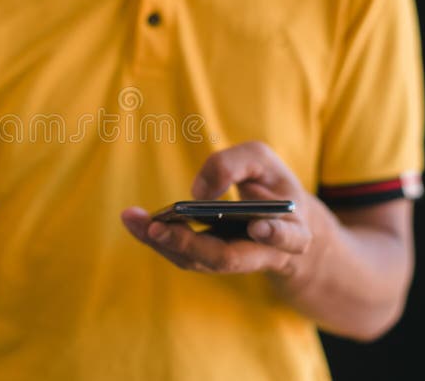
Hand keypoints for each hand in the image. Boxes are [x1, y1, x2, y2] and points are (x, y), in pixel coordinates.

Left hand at [121, 141, 327, 275]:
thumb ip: (233, 164)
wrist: (282, 223)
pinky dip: (157, 238)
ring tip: (132, 219)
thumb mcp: (262, 162)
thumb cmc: (271, 186)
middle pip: (226, 258)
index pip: (288, 238)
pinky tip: (135, 220)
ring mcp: (233, 262)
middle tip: (156, 227)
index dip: (275, 234)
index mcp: (292, 231)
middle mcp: (263, 254)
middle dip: (190, 244)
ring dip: (162, 241)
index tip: (259, 227)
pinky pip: (183, 254)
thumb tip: (198, 193)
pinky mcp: (210, 260)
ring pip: (197, 260)